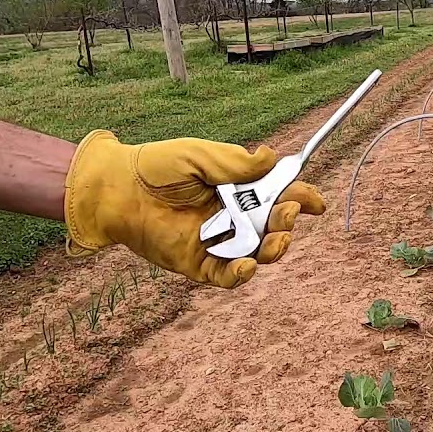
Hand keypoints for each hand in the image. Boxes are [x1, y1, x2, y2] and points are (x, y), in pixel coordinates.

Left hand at [63, 131, 324, 287]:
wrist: (117, 189)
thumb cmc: (157, 166)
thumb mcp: (200, 156)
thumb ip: (235, 163)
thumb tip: (271, 157)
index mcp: (236, 189)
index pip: (277, 195)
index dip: (300, 199)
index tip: (315, 203)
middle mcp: (231, 216)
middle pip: (273, 227)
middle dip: (287, 222)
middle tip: (285, 212)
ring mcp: (216, 241)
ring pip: (257, 254)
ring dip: (273, 249)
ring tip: (275, 240)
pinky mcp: (197, 263)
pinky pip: (225, 275)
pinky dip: (240, 274)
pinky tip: (247, 264)